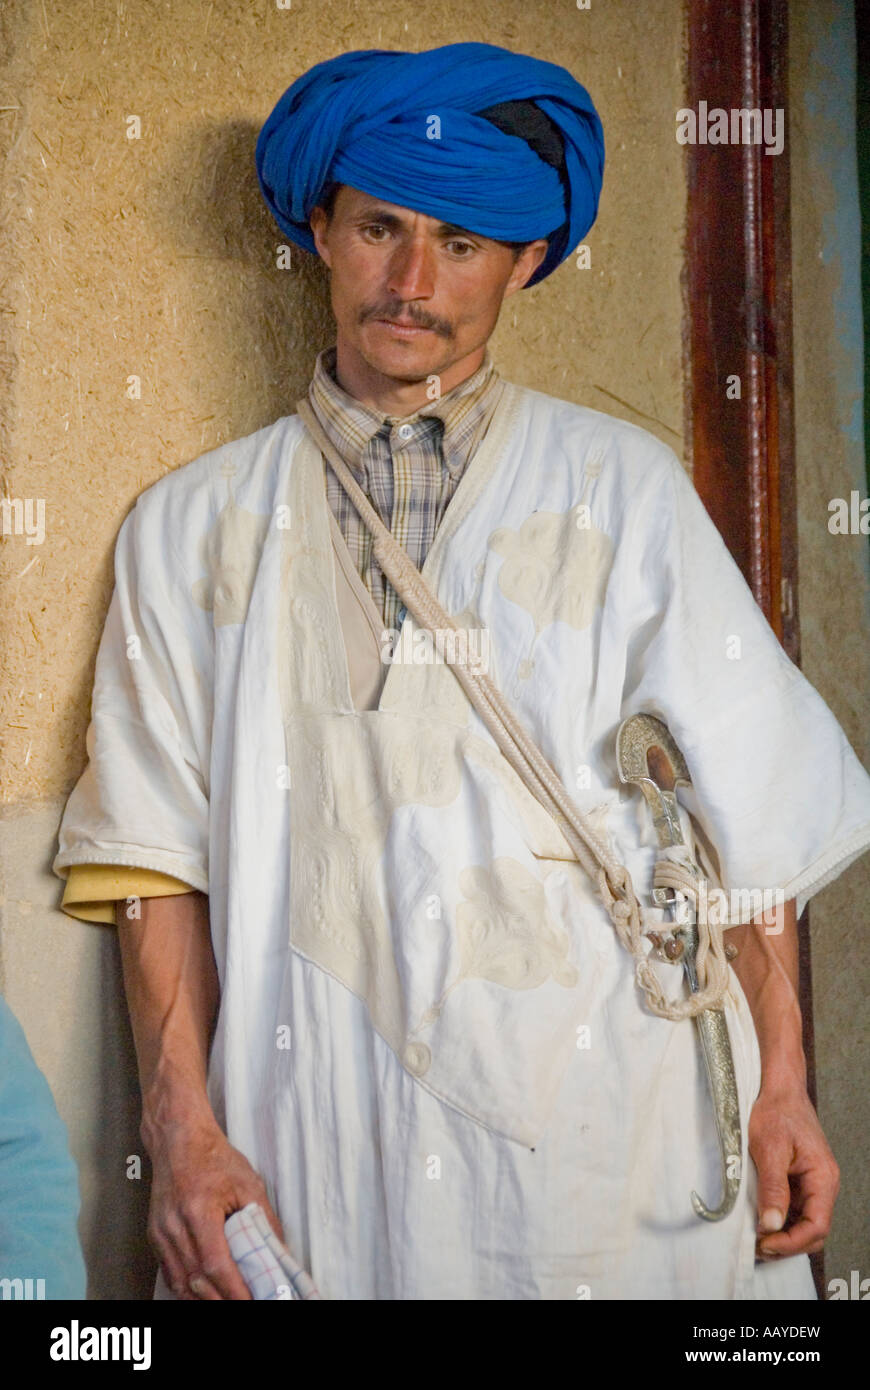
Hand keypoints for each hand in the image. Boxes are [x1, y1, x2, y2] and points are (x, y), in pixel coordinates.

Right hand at [146, 1112, 284, 1299]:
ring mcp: (160, 1233)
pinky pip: (170, 1273)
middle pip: (196, 1281)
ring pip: (180, 1283)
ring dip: (203, 1299)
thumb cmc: (213, 1157)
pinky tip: (204, 1293)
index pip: (216, 1264)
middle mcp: (174, 1225)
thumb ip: (265, 1221)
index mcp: (199, 1210)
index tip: (251, 1300)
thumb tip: (278, 1252)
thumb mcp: (248, 1184)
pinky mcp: (154, 1236)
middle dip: (221, 1300)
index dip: (234, 1290)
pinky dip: (187, 1289)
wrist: (179, 1140)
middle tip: (244, 1302)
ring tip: (226, 1300)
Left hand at [748, 1083, 838, 1259]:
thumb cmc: (776, 1112)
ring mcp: (812, 1184)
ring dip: (783, 1235)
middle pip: (813, 1230)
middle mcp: (823, 1185)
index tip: (765, 1244)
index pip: (817, 1226)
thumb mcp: (770, 1149)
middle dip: (788, 1244)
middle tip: (758, 1247)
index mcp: (823, 1178)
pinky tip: (761, 1222)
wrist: (778, 1089)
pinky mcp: (800, 1180)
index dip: (792, 1242)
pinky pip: (795, 1209)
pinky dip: (780, 1221)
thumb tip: (772, 1225)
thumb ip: (773, 1188)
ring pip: (804, 1222)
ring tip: (757, 1239)